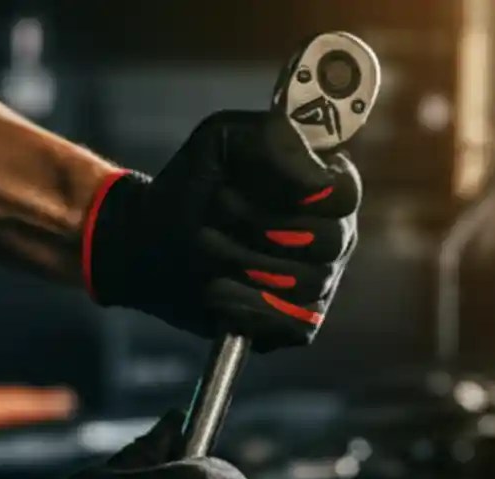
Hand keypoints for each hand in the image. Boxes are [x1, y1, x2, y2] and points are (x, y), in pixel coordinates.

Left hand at [83, 110, 361, 351]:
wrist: (151, 241)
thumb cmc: (193, 185)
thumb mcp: (223, 139)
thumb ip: (275, 138)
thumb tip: (321, 171)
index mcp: (324, 191)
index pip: (344, 194)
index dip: (304, 190)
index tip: (256, 180)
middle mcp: (332, 237)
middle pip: (329, 240)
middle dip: (261, 225)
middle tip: (218, 210)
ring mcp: (319, 283)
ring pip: (309, 281)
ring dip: (245, 262)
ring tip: (208, 247)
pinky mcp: (296, 324)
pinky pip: (293, 324)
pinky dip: (249, 306)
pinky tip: (216, 290)